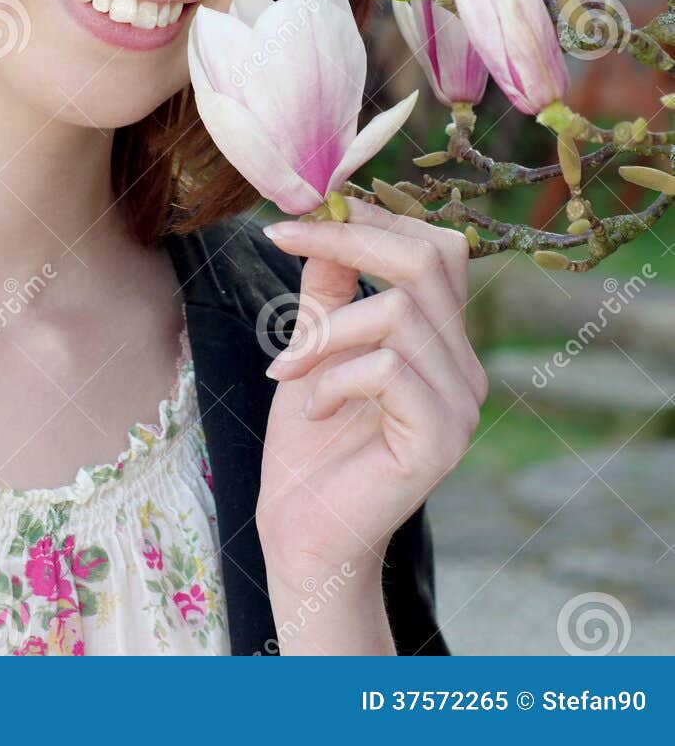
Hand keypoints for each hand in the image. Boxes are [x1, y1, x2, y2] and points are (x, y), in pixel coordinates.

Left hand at [255, 197, 487, 602]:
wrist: (303, 536)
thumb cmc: (308, 446)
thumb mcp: (314, 346)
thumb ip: (327, 287)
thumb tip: (325, 212)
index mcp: (443, 341)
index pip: (437, 248)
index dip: (372, 216)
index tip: (302, 214)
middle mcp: (465, 368)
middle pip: (428, 260)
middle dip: (349, 238)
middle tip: (284, 239)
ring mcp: (461, 405)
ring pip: (398, 313)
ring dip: (324, 331)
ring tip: (289, 368)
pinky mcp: (441, 439)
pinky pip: (387, 369)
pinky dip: (333, 378)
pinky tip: (314, 408)